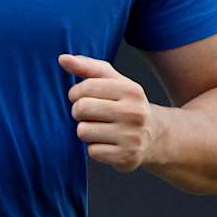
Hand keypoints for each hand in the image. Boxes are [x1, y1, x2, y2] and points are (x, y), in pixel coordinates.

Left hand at [59, 53, 162, 172]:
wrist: (154, 135)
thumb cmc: (125, 104)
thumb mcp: (112, 81)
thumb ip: (87, 67)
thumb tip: (62, 59)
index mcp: (131, 90)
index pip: (85, 87)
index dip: (75, 93)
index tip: (82, 97)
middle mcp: (134, 112)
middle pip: (81, 109)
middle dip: (79, 112)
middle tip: (90, 115)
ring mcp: (132, 136)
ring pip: (83, 131)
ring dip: (86, 131)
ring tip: (100, 129)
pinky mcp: (126, 157)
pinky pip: (92, 151)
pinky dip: (95, 148)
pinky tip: (108, 143)